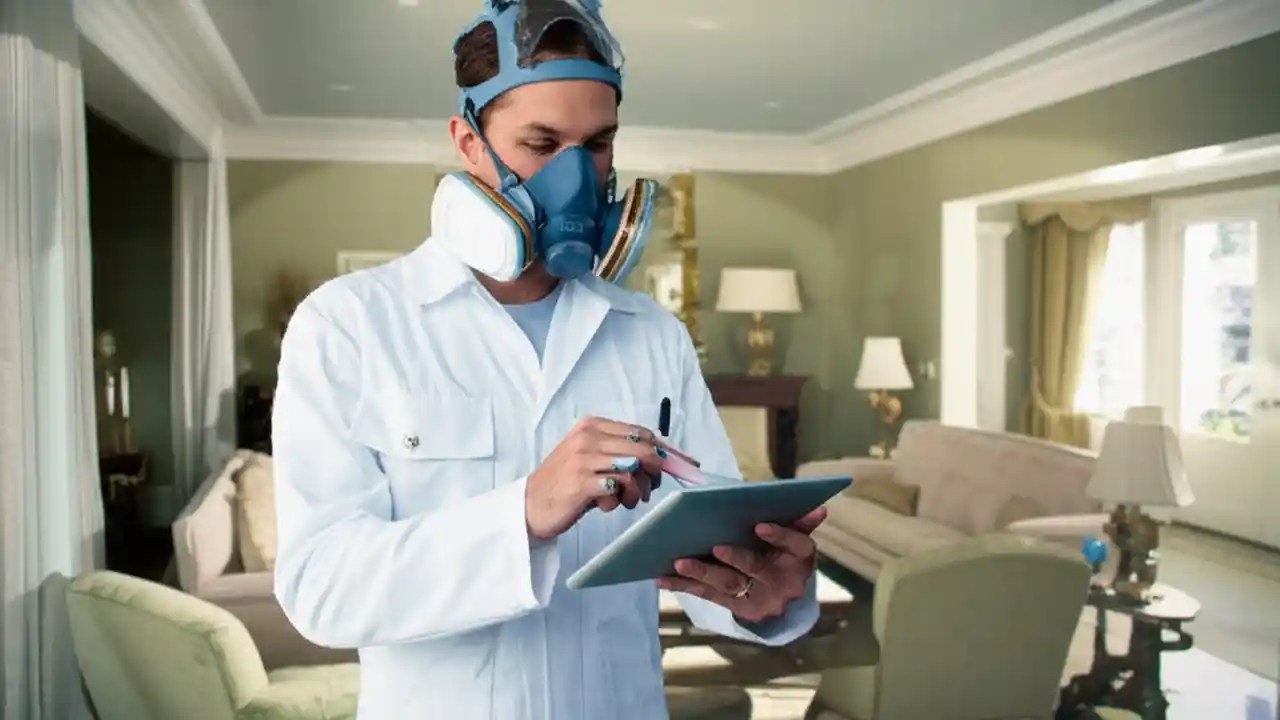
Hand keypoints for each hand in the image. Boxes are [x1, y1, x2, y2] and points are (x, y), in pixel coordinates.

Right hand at [525, 416, 662, 539]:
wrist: (531, 503)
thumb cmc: (565, 482)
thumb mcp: (590, 457)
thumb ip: (619, 451)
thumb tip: (660, 455)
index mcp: (592, 426)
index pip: (642, 433)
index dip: (657, 453)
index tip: (657, 471)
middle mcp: (588, 437)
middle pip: (643, 450)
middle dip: (653, 474)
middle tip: (648, 489)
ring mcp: (584, 458)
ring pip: (634, 469)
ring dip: (637, 490)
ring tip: (626, 500)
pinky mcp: (582, 481)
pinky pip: (619, 487)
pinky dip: (619, 500)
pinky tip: (606, 504)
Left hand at [656, 507, 826, 623]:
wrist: (783, 594)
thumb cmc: (784, 552)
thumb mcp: (795, 539)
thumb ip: (798, 522)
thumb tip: (819, 510)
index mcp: (801, 558)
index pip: (797, 545)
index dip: (780, 535)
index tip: (760, 525)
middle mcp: (784, 583)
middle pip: (757, 568)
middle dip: (735, 558)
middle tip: (715, 547)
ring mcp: (762, 599)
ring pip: (729, 584)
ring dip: (702, 572)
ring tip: (678, 562)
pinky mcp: (741, 610)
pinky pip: (710, 596)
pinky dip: (686, 586)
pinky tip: (663, 579)